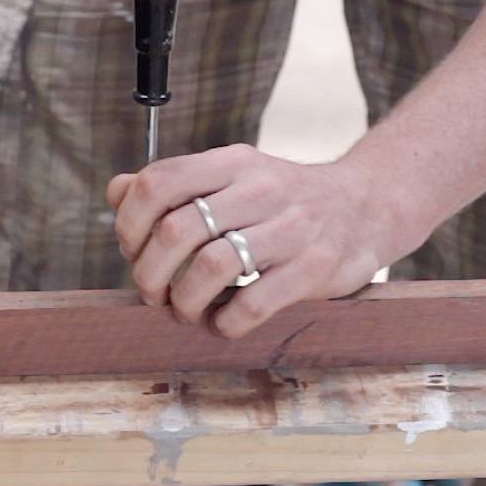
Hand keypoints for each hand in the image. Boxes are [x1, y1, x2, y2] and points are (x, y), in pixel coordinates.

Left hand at [107, 145, 412, 337]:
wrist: (369, 205)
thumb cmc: (287, 199)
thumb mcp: (234, 176)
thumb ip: (176, 184)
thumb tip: (116, 192)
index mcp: (233, 162)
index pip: (158, 183)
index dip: (129, 224)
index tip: (133, 251)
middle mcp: (260, 189)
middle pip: (175, 231)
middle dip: (149, 274)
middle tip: (154, 294)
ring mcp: (291, 228)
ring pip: (209, 268)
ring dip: (183, 303)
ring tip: (186, 312)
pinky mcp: (314, 268)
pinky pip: (252, 304)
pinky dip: (225, 323)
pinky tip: (224, 322)